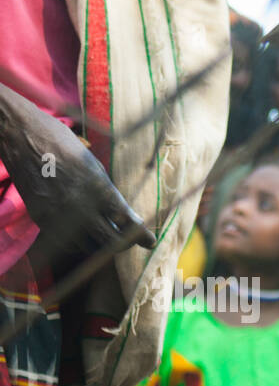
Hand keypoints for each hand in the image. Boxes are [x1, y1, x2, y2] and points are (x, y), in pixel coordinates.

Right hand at [0, 83, 155, 256]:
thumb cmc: (63, 146)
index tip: (150, 243)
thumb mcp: (94, 167)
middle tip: (129, 241)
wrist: (22, 137)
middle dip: (124, 244)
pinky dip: (80, 242)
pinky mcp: (42, 219)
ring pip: (89, 248)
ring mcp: (59, 216)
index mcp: (99, 190)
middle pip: (111, 243)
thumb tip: (126, 217)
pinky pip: (67, 242)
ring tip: (107, 237)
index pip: (128, 223)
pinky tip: (84, 233)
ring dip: (101, 246)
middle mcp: (80, 207)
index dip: (142, 237)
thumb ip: (110, 194)